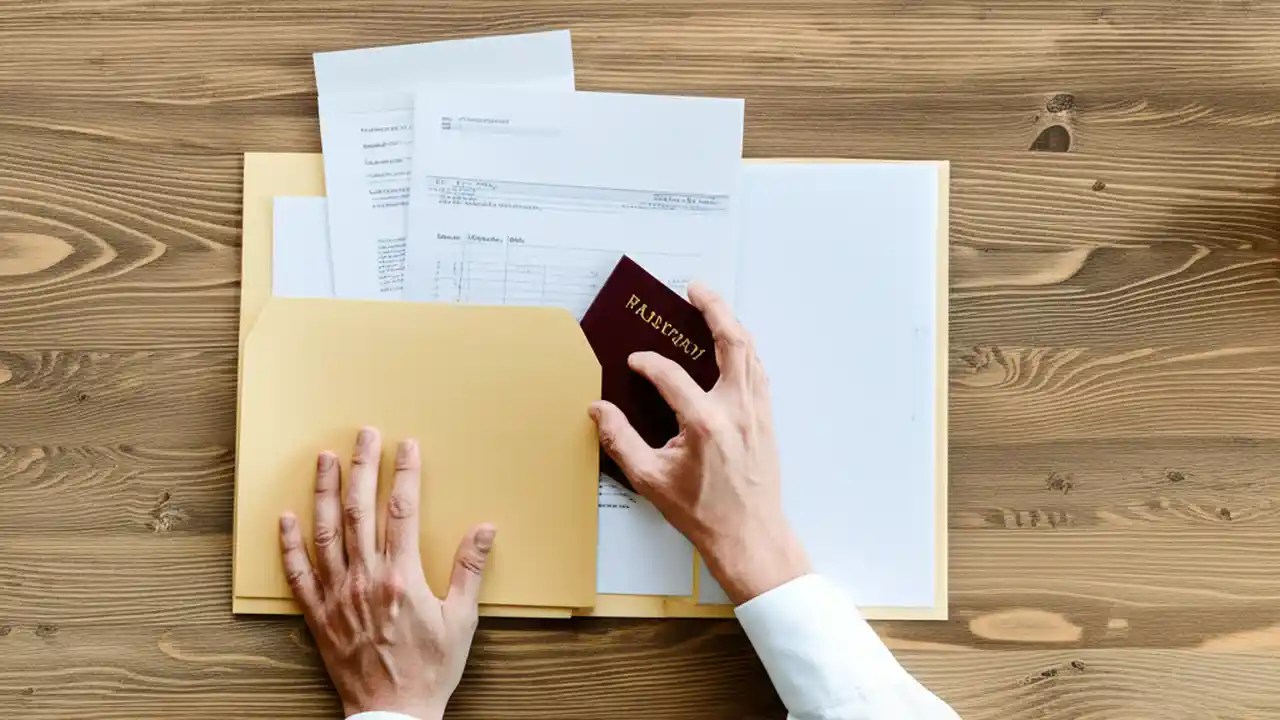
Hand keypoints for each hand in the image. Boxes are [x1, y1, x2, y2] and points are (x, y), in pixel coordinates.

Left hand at [279, 427, 495, 719]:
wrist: (393, 714)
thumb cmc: (430, 670)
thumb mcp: (462, 620)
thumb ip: (470, 570)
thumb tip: (484, 530)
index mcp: (401, 577)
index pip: (401, 511)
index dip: (404, 473)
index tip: (406, 446)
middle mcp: (364, 579)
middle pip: (360, 510)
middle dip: (363, 466)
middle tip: (364, 435)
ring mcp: (337, 595)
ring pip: (325, 532)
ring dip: (323, 492)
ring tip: (325, 460)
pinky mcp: (318, 615)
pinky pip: (298, 573)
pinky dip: (289, 544)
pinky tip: (285, 518)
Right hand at [589, 283, 809, 604]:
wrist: (750, 536)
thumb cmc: (702, 513)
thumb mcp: (650, 480)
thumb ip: (621, 440)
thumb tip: (599, 411)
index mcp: (706, 423)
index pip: (671, 375)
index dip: (648, 364)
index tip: (634, 363)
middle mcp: (737, 410)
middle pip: (732, 341)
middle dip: (714, 309)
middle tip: (694, 289)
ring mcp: (758, 412)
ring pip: (751, 352)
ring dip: (733, 325)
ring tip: (714, 308)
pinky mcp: (768, 420)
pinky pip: (759, 372)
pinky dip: (745, 352)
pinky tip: (734, 348)